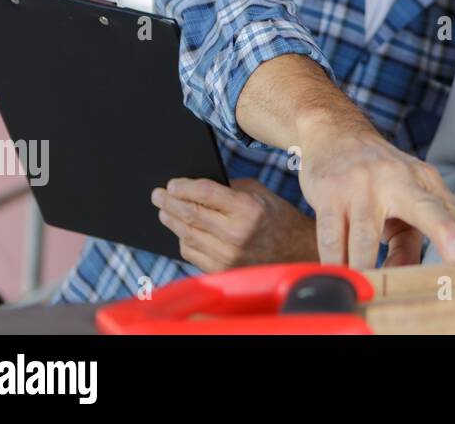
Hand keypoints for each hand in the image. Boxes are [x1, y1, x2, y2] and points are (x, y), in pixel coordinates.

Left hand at [153, 178, 315, 271]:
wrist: (297, 251)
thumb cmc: (278, 217)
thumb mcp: (259, 193)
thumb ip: (229, 188)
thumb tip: (195, 187)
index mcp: (247, 209)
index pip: (205, 194)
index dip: (183, 187)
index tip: (171, 184)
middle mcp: (236, 234)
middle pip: (190, 215)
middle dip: (169, 202)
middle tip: (158, 195)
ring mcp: (227, 255)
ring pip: (187, 235)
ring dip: (171, 220)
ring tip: (164, 211)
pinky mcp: (223, 270)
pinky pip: (192, 253)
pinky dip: (183, 240)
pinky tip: (181, 231)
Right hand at [296, 109, 454, 268]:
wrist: (335, 133)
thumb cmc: (377, 177)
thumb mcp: (403, 200)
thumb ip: (408, 243)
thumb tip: (406, 283)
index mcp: (424, 181)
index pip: (451, 208)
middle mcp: (397, 179)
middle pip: (424, 208)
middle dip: (445, 231)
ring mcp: (362, 185)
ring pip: (366, 240)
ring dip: (366, 270)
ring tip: (367, 291)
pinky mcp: (330, 193)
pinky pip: (332, 240)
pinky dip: (335, 263)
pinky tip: (338, 277)